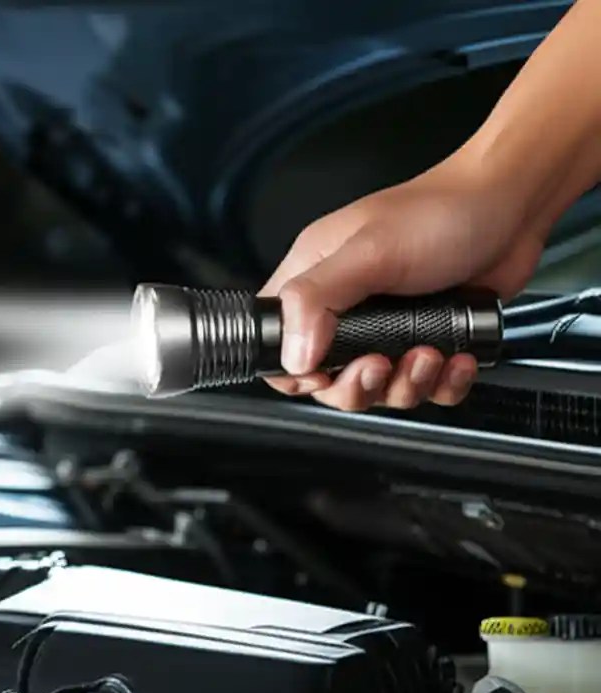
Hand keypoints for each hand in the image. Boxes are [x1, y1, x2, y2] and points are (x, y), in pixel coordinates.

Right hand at [260, 158, 547, 411]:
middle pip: (328, 377)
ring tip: (428, 352)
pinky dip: (444, 383)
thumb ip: (317, 300)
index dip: (293, 368)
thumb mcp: (369, 252)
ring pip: (379, 388)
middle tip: (381, 364)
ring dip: (407, 384)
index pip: (276, 338)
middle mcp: (346, 303)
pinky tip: (455, 356)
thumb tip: (292, 355)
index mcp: (314, 275)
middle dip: (358, 385)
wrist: (514, 205)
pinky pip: (426, 385)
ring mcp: (389, 325)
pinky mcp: (430, 337)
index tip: (325, 370)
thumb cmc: (442, 211)